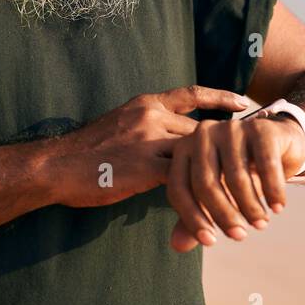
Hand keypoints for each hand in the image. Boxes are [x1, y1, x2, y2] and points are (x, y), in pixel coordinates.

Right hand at [49, 86, 251, 207]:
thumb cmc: (83, 151)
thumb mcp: (118, 125)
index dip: (218, 98)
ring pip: (196, 156)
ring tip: (240, 191)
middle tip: (247, 163)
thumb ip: (145, 129)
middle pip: (200, 131)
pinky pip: (183, 181)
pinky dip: (198, 195)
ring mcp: (149, 141)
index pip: (190, 94)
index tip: (242, 102)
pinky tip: (211, 210)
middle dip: (223, 148)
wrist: (57, 164)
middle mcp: (151, 116)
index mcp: (145, 104)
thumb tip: (166, 142)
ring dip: (217, 174)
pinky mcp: (145, 168)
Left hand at [166, 109, 304, 251]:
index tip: (210, 242)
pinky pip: (266, 165)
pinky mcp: (260, 128)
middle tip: (240, 236)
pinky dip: (273, 190)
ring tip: (261, 224)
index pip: (179, 188)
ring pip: (236, 176)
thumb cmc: (240, 174)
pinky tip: (278, 207)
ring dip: (250, 207)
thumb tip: (178, 246)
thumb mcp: (217, 196)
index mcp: (184, 149)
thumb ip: (195, 218)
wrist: (276, 145)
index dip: (192, 218)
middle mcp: (203, 134)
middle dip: (223, 215)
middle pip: (205, 183)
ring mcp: (231, 127)